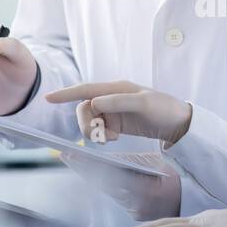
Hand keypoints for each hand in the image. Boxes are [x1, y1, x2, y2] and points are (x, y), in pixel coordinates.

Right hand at [44, 81, 192, 145]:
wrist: (178, 124)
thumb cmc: (164, 108)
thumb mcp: (144, 104)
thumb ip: (119, 102)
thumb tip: (95, 101)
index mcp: (116, 88)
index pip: (86, 89)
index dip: (66, 94)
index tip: (48, 98)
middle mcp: (111, 98)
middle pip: (84, 109)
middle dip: (86, 124)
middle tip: (99, 136)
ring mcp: (113, 111)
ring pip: (89, 121)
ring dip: (94, 132)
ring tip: (110, 138)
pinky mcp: (116, 124)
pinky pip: (98, 130)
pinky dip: (101, 136)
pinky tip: (114, 138)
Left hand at [59, 150, 180, 222]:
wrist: (189, 202)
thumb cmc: (173, 179)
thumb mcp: (155, 164)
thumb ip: (130, 162)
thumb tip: (105, 159)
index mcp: (144, 189)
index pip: (109, 176)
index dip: (88, 165)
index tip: (72, 155)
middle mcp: (137, 204)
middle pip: (103, 184)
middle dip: (84, 168)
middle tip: (66, 156)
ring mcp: (134, 212)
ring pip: (106, 190)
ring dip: (90, 176)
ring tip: (73, 161)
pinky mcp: (133, 215)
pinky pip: (114, 196)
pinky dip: (103, 184)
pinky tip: (89, 173)